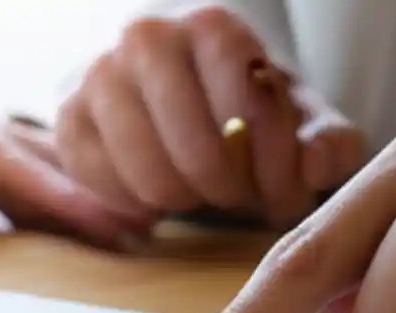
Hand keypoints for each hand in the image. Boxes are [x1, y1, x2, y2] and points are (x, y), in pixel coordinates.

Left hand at [0, 99, 153, 251]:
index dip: (63, 195)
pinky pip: (41, 192)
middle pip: (53, 164)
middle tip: (143, 232)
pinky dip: (71, 212)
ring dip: (93, 202)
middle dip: (98, 195)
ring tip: (138, 233)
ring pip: (55, 173)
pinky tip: (104, 236)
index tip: (105, 222)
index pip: (21, 164)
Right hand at [54, 5, 363, 232]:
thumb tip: (314, 167)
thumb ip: (329, 142)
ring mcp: (97, 75)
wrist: (174, 82)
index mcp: (212, 24)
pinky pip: (109, 190)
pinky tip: (164, 189)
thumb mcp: (301, 117)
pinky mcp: (66, 119)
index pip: (250, 111)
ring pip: (151, 179)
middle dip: (232, 192)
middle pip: (198, 154)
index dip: (275, 167)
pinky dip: (142, 206)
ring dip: (189, 202)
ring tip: (205, 191)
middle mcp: (146, 36)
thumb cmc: (243, 103)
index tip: (286, 191)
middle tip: (243, 197)